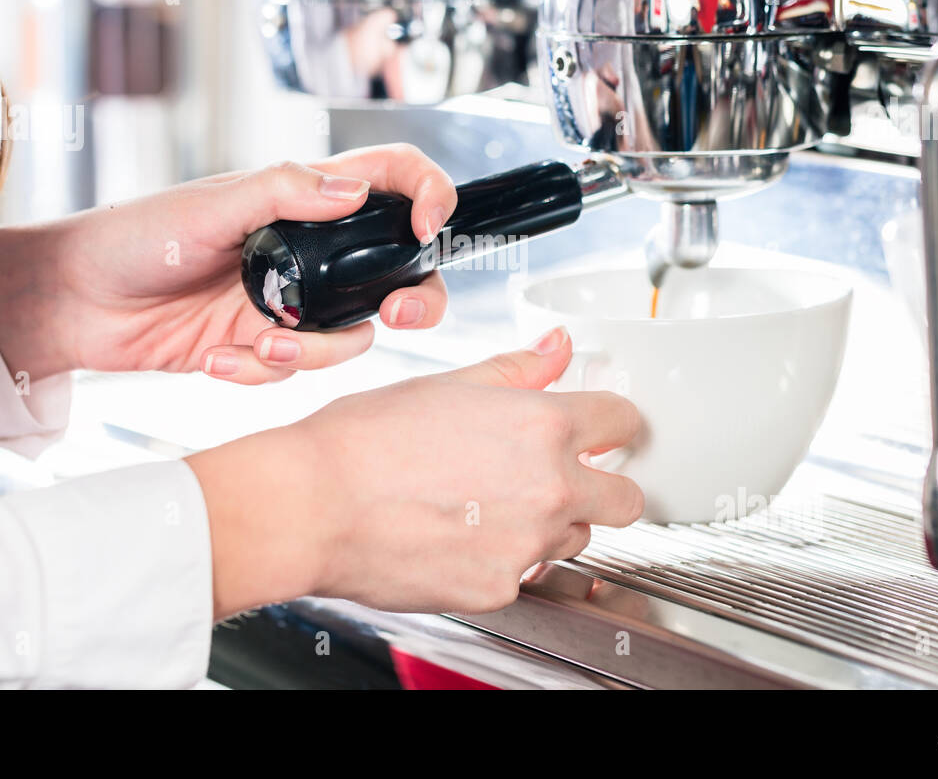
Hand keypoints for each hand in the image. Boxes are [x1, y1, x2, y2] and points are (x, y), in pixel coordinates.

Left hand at [0, 145, 456, 382]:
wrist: (74, 302)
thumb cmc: (133, 236)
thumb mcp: (211, 204)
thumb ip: (284, 192)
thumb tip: (357, 189)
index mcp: (303, 199)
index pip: (390, 180)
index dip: (427, 193)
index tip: (429, 223)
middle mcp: (308, 252)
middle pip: (398, 273)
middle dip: (414, 300)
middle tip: (399, 315)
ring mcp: (290, 302)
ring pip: (351, 336)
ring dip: (312, 352)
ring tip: (257, 346)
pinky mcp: (262, 346)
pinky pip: (292, 370)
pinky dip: (259, 372)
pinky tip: (214, 360)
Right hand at [186, 328, 645, 617]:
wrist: (311, 507)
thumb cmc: (363, 443)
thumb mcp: (446, 385)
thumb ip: (517, 371)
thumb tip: (555, 347)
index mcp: (542, 426)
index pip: (623, 422)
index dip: (613, 423)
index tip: (605, 430)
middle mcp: (549, 488)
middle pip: (626, 498)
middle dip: (605, 485)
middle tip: (565, 476)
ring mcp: (527, 545)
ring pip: (574, 537)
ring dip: (549, 523)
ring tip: (486, 504)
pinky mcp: (499, 589)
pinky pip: (523, 573)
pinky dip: (501, 559)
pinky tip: (457, 536)